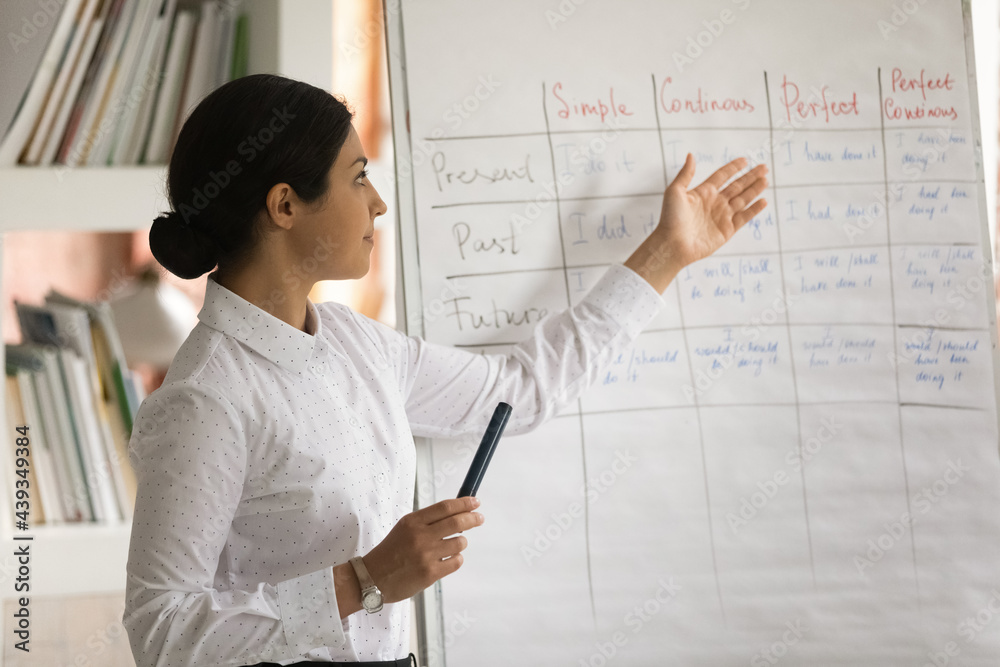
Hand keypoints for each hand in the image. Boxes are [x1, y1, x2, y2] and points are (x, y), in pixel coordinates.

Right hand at [362, 496, 483, 603]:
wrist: (372, 578)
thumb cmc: (390, 552)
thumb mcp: (404, 528)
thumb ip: (427, 521)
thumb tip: (456, 513)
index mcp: (413, 522)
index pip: (445, 507)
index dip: (464, 503)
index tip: (475, 502)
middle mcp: (420, 536)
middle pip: (457, 522)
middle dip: (473, 519)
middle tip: (479, 518)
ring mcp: (426, 555)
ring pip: (459, 542)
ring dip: (461, 542)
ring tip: (453, 544)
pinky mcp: (430, 573)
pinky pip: (456, 561)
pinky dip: (456, 558)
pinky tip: (448, 559)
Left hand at [625, 154, 768, 292]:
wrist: (673, 245)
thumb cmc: (670, 219)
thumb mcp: (675, 192)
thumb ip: (686, 174)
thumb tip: (690, 155)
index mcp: (703, 192)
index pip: (722, 176)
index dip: (733, 168)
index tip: (745, 160)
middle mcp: (714, 203)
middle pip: (737, 186)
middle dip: (750, 176)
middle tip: (764, 167)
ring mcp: (722, 216)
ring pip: (743, 199)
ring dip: (755, 189)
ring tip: (766, 179)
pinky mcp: (727, 230)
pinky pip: (744, 217)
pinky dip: (754, 209)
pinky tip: (763, 201)